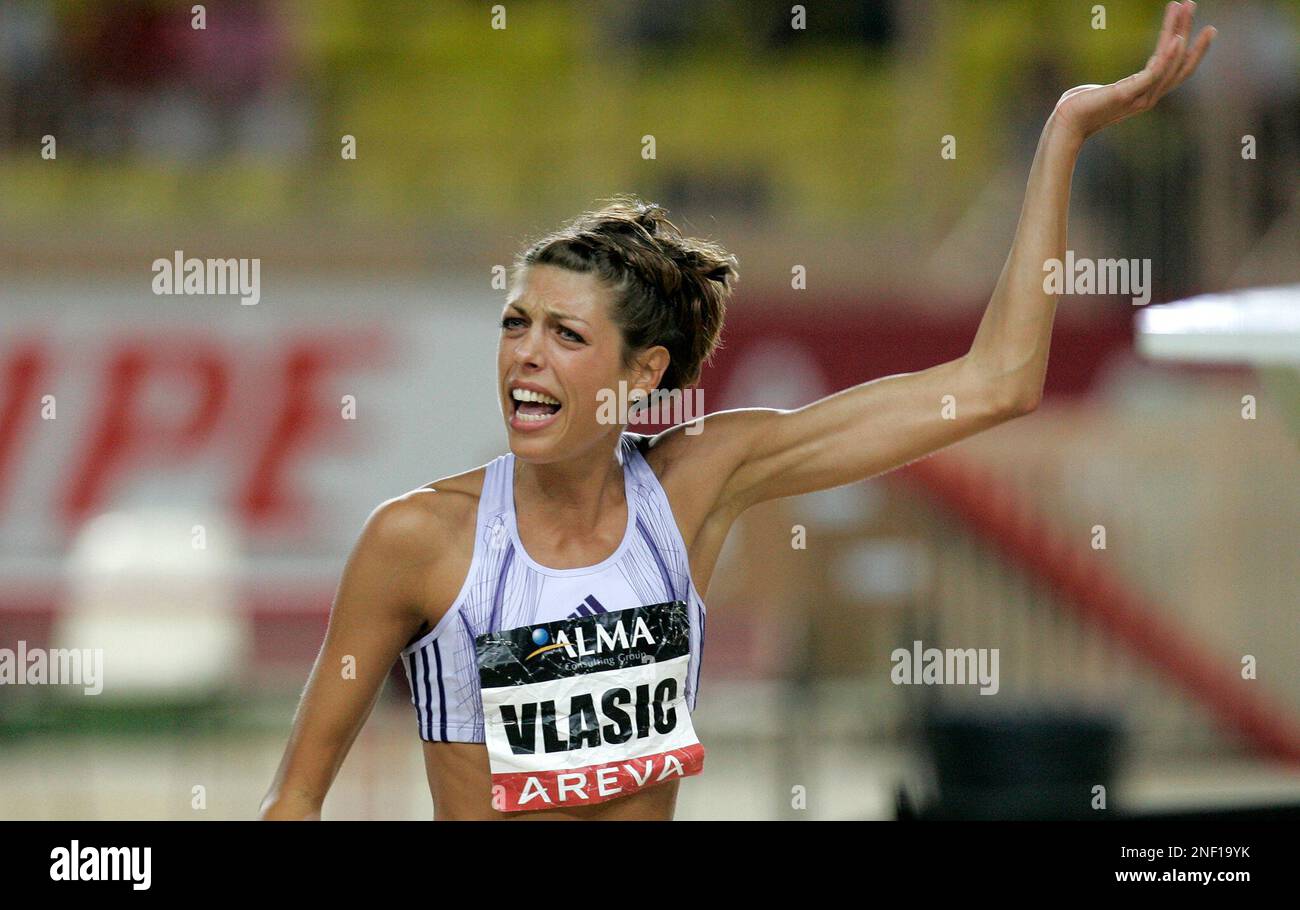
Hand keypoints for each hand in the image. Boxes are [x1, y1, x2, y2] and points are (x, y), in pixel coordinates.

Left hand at [1051, 1, 1215, 143]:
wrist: (1066, 124)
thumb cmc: (1079, 107)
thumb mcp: (1105, 92)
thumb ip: (1119, 86)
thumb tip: (1112, 83)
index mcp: (1145, 94)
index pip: (1176, 69)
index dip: (1190, 48)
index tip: (1199, 26)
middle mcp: (1149, 97)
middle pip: (1179, 62)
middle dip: (1188, 30)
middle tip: (1192, 4)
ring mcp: (1141, 97)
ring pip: (1171, 62)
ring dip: (1179, 30)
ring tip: (1185, 7)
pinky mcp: (1129, 94)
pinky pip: (1155, 73)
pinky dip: (1168, 55)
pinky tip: (1176, 37)